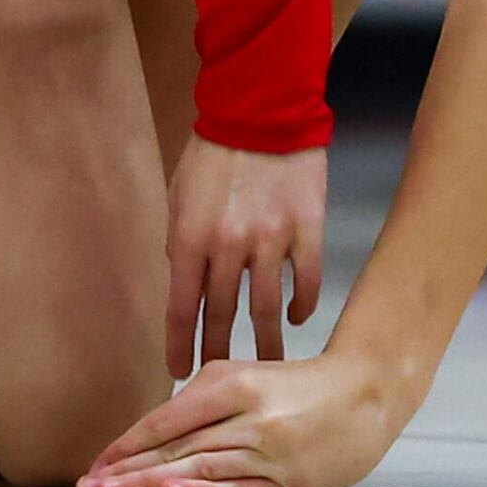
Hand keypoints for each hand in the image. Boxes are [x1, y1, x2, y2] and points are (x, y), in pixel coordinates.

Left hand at [78, 346, 418, 486]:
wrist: (365, 393)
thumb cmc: (295, 386)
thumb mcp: (246, 375)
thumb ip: (200, 400)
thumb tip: (149, 434)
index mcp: (233, 384)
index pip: (166, 419)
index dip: (127, 443)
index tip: (95, 463)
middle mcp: (248, 417)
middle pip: (175, 448)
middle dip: (126, 471)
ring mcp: (270, 451)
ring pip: (200, 469)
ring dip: (151, 486)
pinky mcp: (290, 482)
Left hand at [163, 137, 324, 372]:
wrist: (263, 108)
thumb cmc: (215, 150)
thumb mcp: (179, 193)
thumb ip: (180, 240)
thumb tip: (186, 280)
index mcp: (189, 237)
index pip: (181, 308)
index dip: (179, 345)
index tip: (179, 372)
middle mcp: (228, 246)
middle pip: (223, 317)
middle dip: (219, 353)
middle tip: (221, 377)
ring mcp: (271, 240)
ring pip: (267, 309)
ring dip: (266, 344)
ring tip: (268, 366)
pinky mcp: (307, 229)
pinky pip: (306, 281)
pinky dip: (302, 306)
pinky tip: (297, 319)